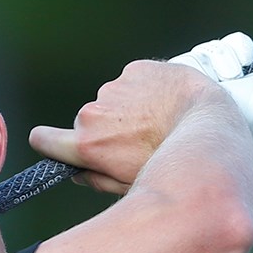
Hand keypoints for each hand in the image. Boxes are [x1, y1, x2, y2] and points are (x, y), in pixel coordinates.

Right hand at [27, 61, 238, 194]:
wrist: (207, 124)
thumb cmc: (172, 162)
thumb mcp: (131, 184)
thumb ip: (98, 179)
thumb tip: (79, 173)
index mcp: (88, 145)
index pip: (44, 140)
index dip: (49, 142)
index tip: (55, 143)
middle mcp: (93, 114)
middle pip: (86, 122)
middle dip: (105, 129)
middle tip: (137, 140)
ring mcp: (114, 88)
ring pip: (111, 100)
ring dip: (127, 108)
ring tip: (158, 120)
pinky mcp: (135, 69)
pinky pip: (132, 80)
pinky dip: (144, 89)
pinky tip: (165, 102)